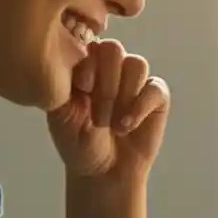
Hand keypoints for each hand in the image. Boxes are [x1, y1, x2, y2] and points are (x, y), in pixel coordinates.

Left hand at [47, 39, 170, 183]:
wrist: (103, 172)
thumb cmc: (78, 143)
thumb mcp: (61, 117)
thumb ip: (65, 87)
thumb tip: (80, 64)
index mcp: (84, 66)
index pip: (88, 46)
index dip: (88, 65)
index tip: (83, 90)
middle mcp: (110, 67)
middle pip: (114, 49)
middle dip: (106, 85)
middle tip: (98, 117)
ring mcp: (134, 80)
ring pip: (136, 65)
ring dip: (123, 97)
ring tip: (112, 126)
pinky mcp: (156, 96)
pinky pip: (155, 88)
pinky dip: (140, 107)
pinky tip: (126, 126)